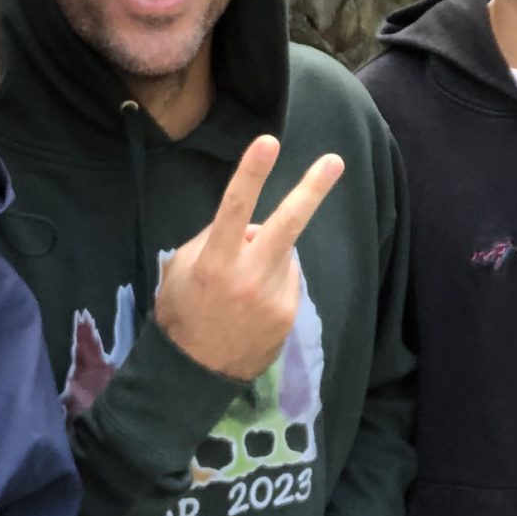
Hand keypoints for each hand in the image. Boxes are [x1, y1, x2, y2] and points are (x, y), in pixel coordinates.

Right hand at [156, 134, 343, 380]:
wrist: (195, 373)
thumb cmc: (182, 311)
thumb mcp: (182, 268)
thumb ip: (212, 239)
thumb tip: (249, 225)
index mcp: (215, 262)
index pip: (233, 208)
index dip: (251, 174)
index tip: (268, 142)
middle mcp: (248, 276)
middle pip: (287, 224)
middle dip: (311, 189)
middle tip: (335, 161)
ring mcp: (274, 296)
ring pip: (281, 251)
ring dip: (268, 254)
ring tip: (242, 285)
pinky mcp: (289, 313)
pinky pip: (286, 278)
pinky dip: (273, 278)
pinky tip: (253, 303)